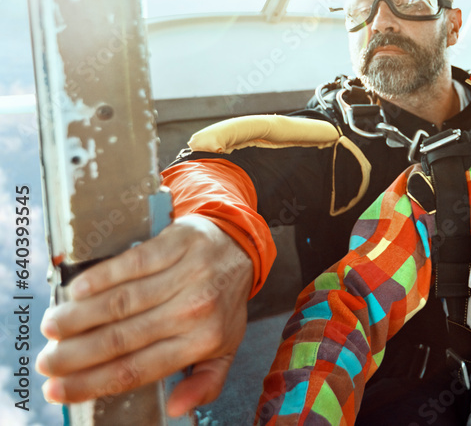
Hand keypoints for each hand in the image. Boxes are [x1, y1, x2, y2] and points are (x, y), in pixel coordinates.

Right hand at [35, 214, 253, 416]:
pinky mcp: (178, 243)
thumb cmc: (224, 302)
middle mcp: (195, 310)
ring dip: (79, 317)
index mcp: (203, 341)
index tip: (57, 390)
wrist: (240, 247)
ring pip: (121, 303)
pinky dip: (101, 278)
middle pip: (122, 339)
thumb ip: (205, 381)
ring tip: (52, 327)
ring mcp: (188, 275)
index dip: (91, 383)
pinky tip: (77, 290)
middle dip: (75, 355)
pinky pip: (132, 264)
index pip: (137, 370)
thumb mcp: (226, 346)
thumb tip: (176, 408)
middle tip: (47, 361)